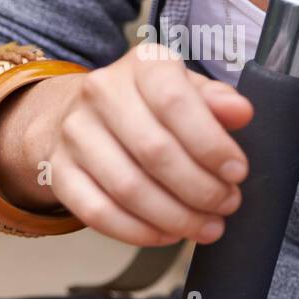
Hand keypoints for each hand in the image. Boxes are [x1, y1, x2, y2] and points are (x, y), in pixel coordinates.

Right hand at [23, 44, 253, 245]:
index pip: (173, 100)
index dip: (210, 143)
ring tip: (205, 226)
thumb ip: (216, 101)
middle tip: (226, 205)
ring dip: (175, 217)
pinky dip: (139, 232)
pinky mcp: (58, 170)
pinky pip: (98, 212)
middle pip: (154, 150)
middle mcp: (100, 91)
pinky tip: (167, 233)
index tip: (237, 172)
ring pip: (128, 187)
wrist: (81, 115)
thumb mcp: (186, 90)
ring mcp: (74, 132)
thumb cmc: (148, 106)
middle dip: (200, 189)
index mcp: (141, 64)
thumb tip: (240, 112)